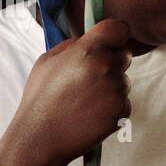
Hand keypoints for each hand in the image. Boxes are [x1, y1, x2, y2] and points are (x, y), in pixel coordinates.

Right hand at [9, 18, 132, 165]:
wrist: (41, 137)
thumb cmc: (41, 98)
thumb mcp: (48, 61)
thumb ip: (74, 46)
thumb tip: (92, 38)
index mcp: (88, 50)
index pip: (119, 28)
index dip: (116, 35)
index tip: (111, 42)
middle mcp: (106, 67)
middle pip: (125, 56)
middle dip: (112, 63)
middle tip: (90, 79)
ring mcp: (116, 90)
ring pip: (125, 81)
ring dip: (111, 87)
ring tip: (85, 100)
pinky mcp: (122, 111)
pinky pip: (125, 102)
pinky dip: (113, 107)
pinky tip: (91, 113)